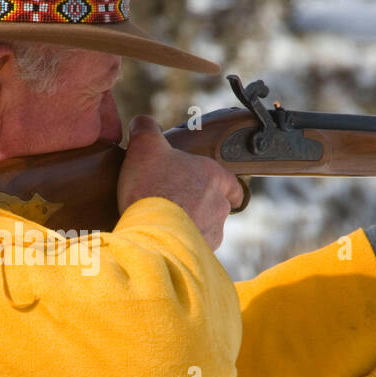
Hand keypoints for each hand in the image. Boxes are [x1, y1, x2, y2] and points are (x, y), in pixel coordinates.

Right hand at [118, 115, 243, 249]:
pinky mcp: (200, 255)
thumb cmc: (152, 187)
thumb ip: (146, 128)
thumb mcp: (144, 147)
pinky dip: (182, 245)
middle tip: (177, 203)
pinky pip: (195, 249)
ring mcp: (212, 234)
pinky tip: (164, 241)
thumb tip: (142, 121)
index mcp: (215, 177)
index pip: (233, 184)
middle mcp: (220, 207)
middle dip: (201, 206)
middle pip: (218, 207)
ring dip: (192, 227)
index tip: (211, 188)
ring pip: (207, 229)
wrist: (149, 234)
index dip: (223, 186)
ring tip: (167, 225)